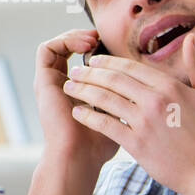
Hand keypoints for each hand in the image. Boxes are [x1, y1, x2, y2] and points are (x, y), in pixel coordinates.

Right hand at [34, 28, 118, 170]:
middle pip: (70, 50)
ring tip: (94, 38)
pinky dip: (66, 41)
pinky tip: (85, 44)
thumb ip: (128, 98)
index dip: (100, 51)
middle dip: (88, 40)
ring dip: (77, 37)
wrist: (80, 158)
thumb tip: (151, 84)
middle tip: (103, 37)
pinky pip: (47, 50)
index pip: (86, 61)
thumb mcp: (120, 114)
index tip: (117, 47)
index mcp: (78, 93)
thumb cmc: (103, 144)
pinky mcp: (43, 81)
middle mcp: (62, 85)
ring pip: (58, 46)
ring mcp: (51, 83)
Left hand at [63, 32, 194, 194]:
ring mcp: (143, 122)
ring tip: (70, 87)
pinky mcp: (136, 144)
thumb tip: (190, 39)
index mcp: (170, 86)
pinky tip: (77, 112)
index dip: (108, 62)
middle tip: (76, 71)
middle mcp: (154, 101)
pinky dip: (88, 117)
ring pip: (105, 99)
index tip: (95, 61)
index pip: (130, 67)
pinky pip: (105, 125)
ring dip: (83, 90)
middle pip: (113, 79)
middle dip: (90, 73)